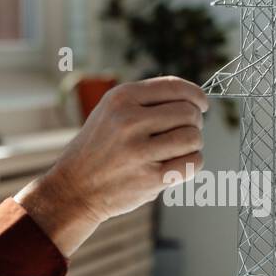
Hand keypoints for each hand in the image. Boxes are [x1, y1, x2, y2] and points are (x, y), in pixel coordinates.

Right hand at [16, 76, 207, 254]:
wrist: (74, 188)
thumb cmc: (100, 148)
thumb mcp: (111, 112)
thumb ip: (147, 101)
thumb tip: (194, 98)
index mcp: (121, 98)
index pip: (175, 87)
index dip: (196, 96)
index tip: (201, 105)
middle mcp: (129, 121)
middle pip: (188, 113)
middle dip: (194, 123)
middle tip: (183, 133)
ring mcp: (139, 151)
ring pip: (194, 138)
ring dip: (194, 145)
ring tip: (178, 150)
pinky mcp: (151, 178)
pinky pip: (193, 163)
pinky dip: (193, 163)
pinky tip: (178, 165)